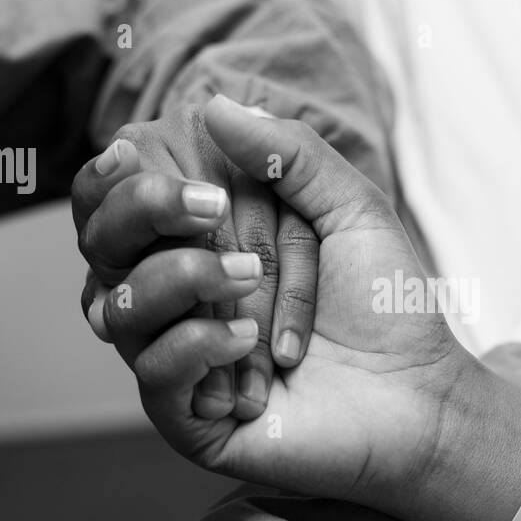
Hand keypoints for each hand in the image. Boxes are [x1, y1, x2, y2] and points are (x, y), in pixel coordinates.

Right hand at [82, 95, 485, 506]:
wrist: (420, 394)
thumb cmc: (385, 303)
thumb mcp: (349, 207)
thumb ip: (288, 151)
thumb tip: (212, 103)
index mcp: (200, 243)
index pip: (119, 199)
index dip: (120, 175)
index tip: (140, 152)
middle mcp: (176, 300)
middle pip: (100, 245)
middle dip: (142, 210)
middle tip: (212, 208)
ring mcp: (177, 358)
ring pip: (117, 306)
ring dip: (183, 279)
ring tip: (250, 279)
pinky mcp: (188, 417)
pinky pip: (152, 371)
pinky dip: (197, 344)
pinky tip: (249, 343)